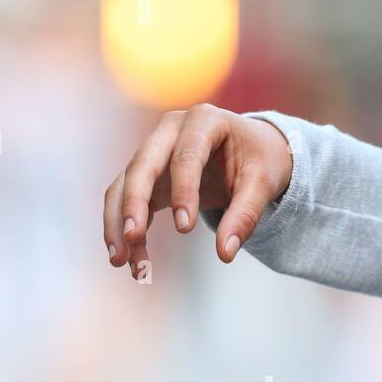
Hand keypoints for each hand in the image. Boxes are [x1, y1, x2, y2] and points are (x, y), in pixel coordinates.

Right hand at [104, 104, 292, 276]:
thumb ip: (245, 216)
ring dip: (118, 223)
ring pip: (124, 184)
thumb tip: (225, 254)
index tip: (186, 229)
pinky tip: (128, 260)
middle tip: (132, 237)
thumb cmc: (259, 160)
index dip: (183, 191)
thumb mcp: (263, 184)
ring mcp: (154, 150)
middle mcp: (171, 129)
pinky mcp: (147, 174)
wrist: (251, 150)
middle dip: (133, 203)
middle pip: (142, 165)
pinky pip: (126, 201)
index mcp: (204, 120)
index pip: (187, 155)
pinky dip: (124, 229)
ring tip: (121, 261)